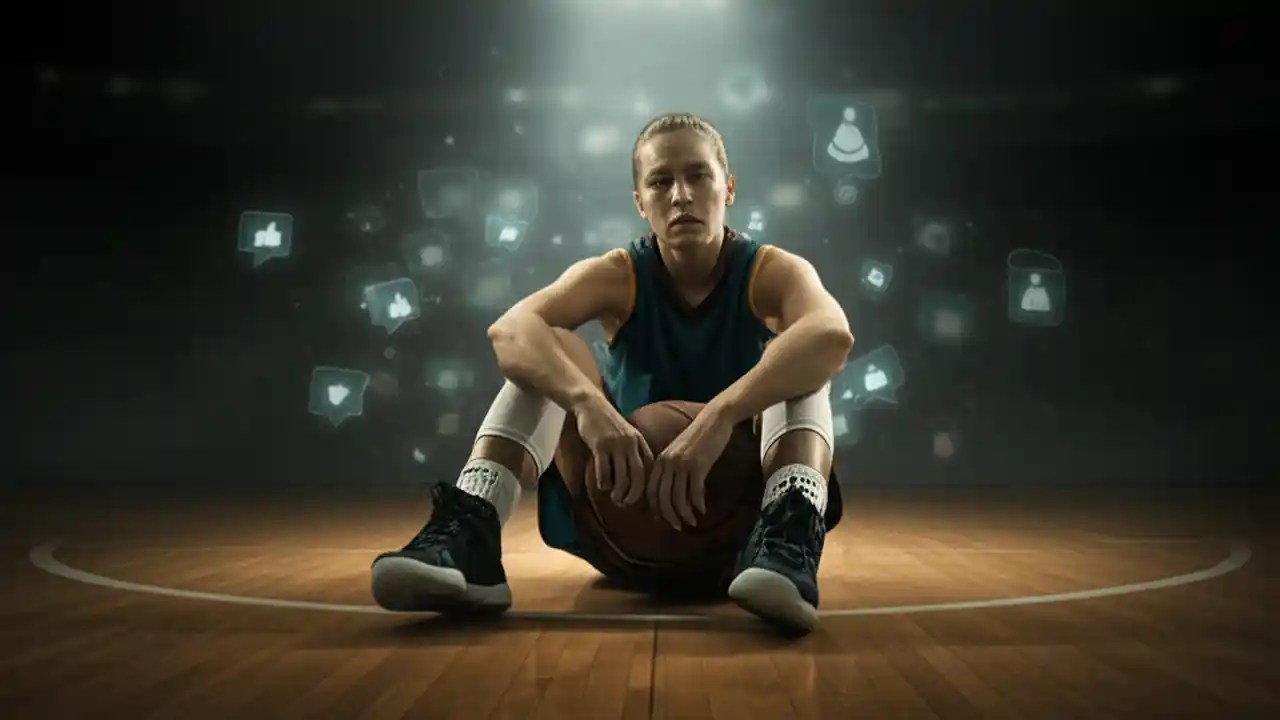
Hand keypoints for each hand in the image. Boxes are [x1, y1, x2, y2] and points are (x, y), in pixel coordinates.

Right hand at [573, 395, 653, 506]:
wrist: (592, 406)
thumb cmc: (608, 426)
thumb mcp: (627, 436)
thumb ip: (634, 453)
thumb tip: (638, 480)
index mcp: (640, 442)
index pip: (650, 470)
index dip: (647, 487)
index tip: (642, 499)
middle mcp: (631, 444)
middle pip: (638, 476)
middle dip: (633, 494)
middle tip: (625, 503)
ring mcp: (616, 444)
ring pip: (621, 477)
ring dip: (618, 492)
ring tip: (614, 498)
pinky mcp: (600, 445)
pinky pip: (604, 471)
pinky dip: (603, 483)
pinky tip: (601, 486)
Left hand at [647, 406, 734, 530]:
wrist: (714, 421)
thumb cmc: (698, 438)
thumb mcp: (679, 453)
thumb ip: (673, 470)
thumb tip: (675, 494)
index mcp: (660, 460)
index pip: (651, 490)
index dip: (656, 508)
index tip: (663, 519)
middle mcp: (667, 463)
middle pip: (662, 498)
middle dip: (669, 516)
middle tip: (677, 527)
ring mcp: (682, 465)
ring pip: (678, 499)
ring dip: (684, 514)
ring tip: (691, 522)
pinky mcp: (697, 466)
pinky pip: (694, 493)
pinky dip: (697, 505)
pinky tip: (702, 511)